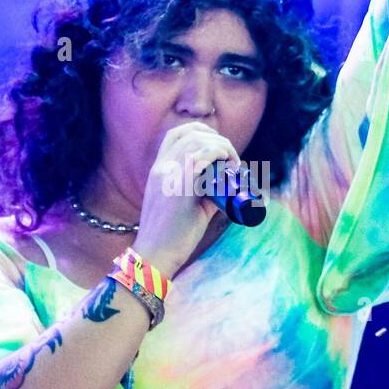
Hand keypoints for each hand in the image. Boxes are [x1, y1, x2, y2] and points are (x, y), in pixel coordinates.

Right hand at [132, 122, 240, 276]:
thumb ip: (203, 192)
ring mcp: (168, 176)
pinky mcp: (179, 188)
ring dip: (221, 146)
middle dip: (217, 138)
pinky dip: (218, 154)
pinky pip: (200, 158)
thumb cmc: (172, 235)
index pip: (176, 134)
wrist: (155, 255)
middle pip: (190, 133)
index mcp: (158, 170)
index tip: (219, 147)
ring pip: (197, 142)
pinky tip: (229, 164)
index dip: (201, 132)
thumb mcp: (186, 206)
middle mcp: (161, 168)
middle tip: (232, 158)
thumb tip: (228, 186)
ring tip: (233, 163)